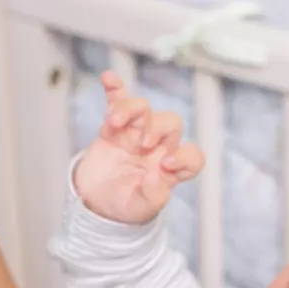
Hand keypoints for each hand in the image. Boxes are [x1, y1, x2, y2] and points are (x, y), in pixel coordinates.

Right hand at [74, 71, 204, 224]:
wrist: (95, 200)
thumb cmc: (123, 205)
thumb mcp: (139, 209)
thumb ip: (153, 197)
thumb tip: (158, 176)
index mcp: (171, 169)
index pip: (193, 156)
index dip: (186, 157)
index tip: (166, 166)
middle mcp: (159, 147)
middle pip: (172, 123)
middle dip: (159, 128)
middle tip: (142, 144)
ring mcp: (136, 133)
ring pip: (144, 109)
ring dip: (132, 110)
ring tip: (114, 123)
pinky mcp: (115, 127)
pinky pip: (118, 101)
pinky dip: (115, 90)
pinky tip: (108, 78)